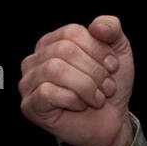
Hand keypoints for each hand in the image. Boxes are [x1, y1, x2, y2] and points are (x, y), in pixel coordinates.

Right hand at [19, 16, 135, 145]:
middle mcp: (35, 59)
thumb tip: (97, 25)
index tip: (112, 66)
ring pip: (55, 69)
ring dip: (87, 86)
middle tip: (106, 85)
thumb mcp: (118, 52)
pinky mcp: (30, 105)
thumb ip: (111, 29)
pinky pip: (49, 92)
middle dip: (95, 70)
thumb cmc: (109, 85)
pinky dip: (74, 100)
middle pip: (64, 50)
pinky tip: (81, 105)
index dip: (99, 50)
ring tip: (97, 97)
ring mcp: (28, 82)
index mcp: (53, 42)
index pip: (72, 33)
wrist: (111, 120)